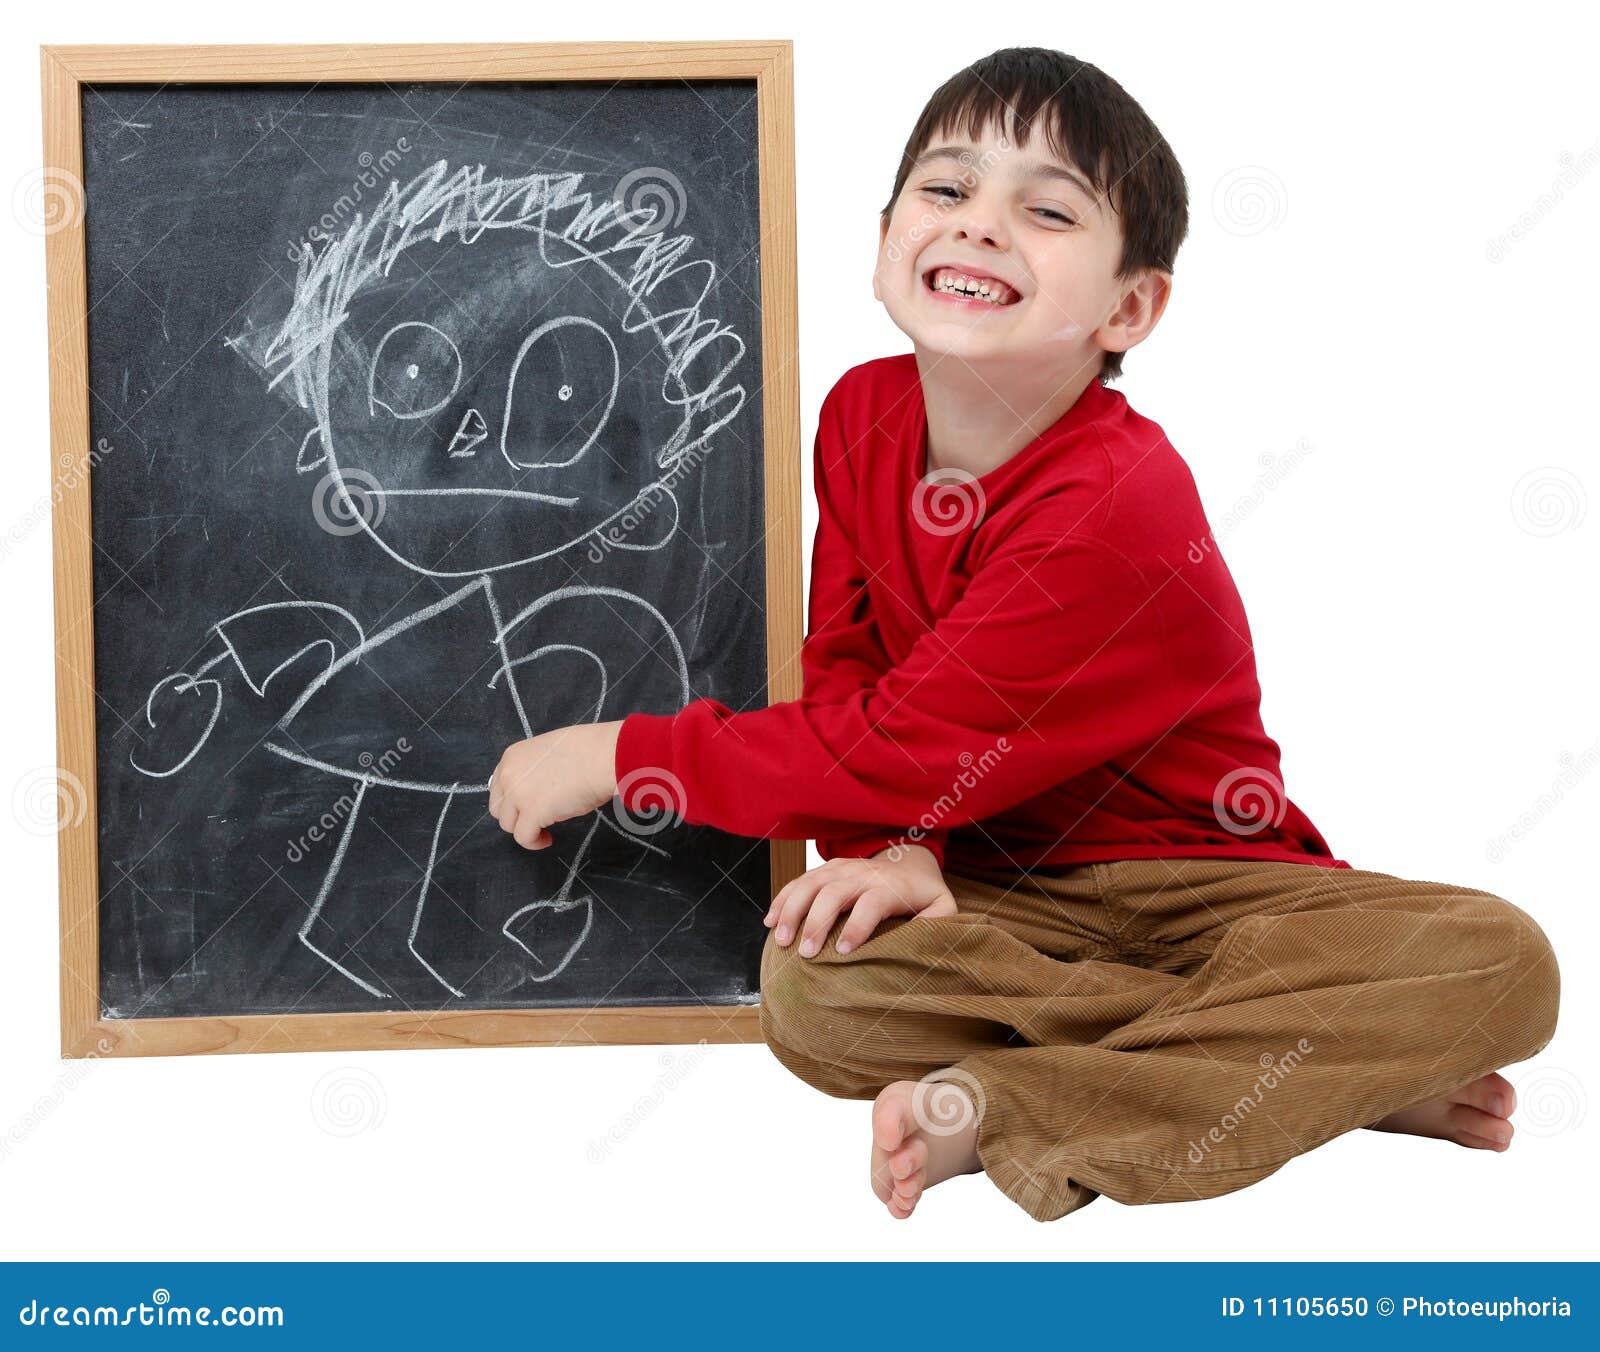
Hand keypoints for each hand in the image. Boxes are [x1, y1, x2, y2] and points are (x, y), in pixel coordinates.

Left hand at [488, 721, 621, 849]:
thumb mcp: (549, 750)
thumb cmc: (587, 749)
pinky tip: (547, 839)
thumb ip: (535, 767)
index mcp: (512, 757)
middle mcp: (508, 775)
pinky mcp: (532, 814)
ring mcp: (518, 796)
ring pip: (508, 825)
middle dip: (515, 815)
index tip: (528, 804)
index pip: (498, 785)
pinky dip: (534, 842)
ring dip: (525, 829)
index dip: (512, 799)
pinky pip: (523, 838)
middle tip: (535, 817)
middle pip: (498, 807)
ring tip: (544, 829)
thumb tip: (540, 784)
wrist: (602, 757)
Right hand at [764, 844, 955, 956]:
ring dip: (792, 910)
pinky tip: (769, 920)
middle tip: (806, 953)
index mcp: (890, 886)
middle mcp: (862, 874)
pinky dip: (782, 899)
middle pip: (834, 893)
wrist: (909, 860)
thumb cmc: (923, 894)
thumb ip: (939, 923)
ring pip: (810, 884)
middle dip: (817, 922)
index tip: (844, 951)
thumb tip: (925, 941)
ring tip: (781, 939)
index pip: (872, 902)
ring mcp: (840, 869)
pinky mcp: (825, 870)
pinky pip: (799, 882)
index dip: (858, 926)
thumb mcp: (943, 906)